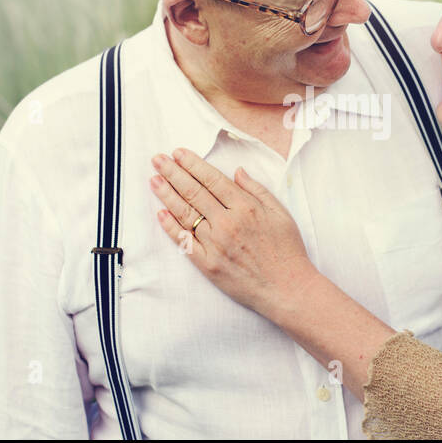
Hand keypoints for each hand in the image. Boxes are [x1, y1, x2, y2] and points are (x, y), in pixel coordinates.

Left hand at [149, 148, 314, 312]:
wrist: (287, 288)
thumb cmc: (287, 251)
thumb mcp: (280, 213)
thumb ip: (257, 190)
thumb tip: (237, 171)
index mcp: (245, 207)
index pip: (211, 179)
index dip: (192, 164)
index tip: (178, 154)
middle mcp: (227, 223)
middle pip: (193, 192)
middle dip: (173, 173)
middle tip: (158, 160)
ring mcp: (215, 244)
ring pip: (185, 214)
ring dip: (166, 194)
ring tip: (154, 180)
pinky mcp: (207, 264)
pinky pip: (184, 242)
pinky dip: (170, 226)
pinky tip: (160, 213)